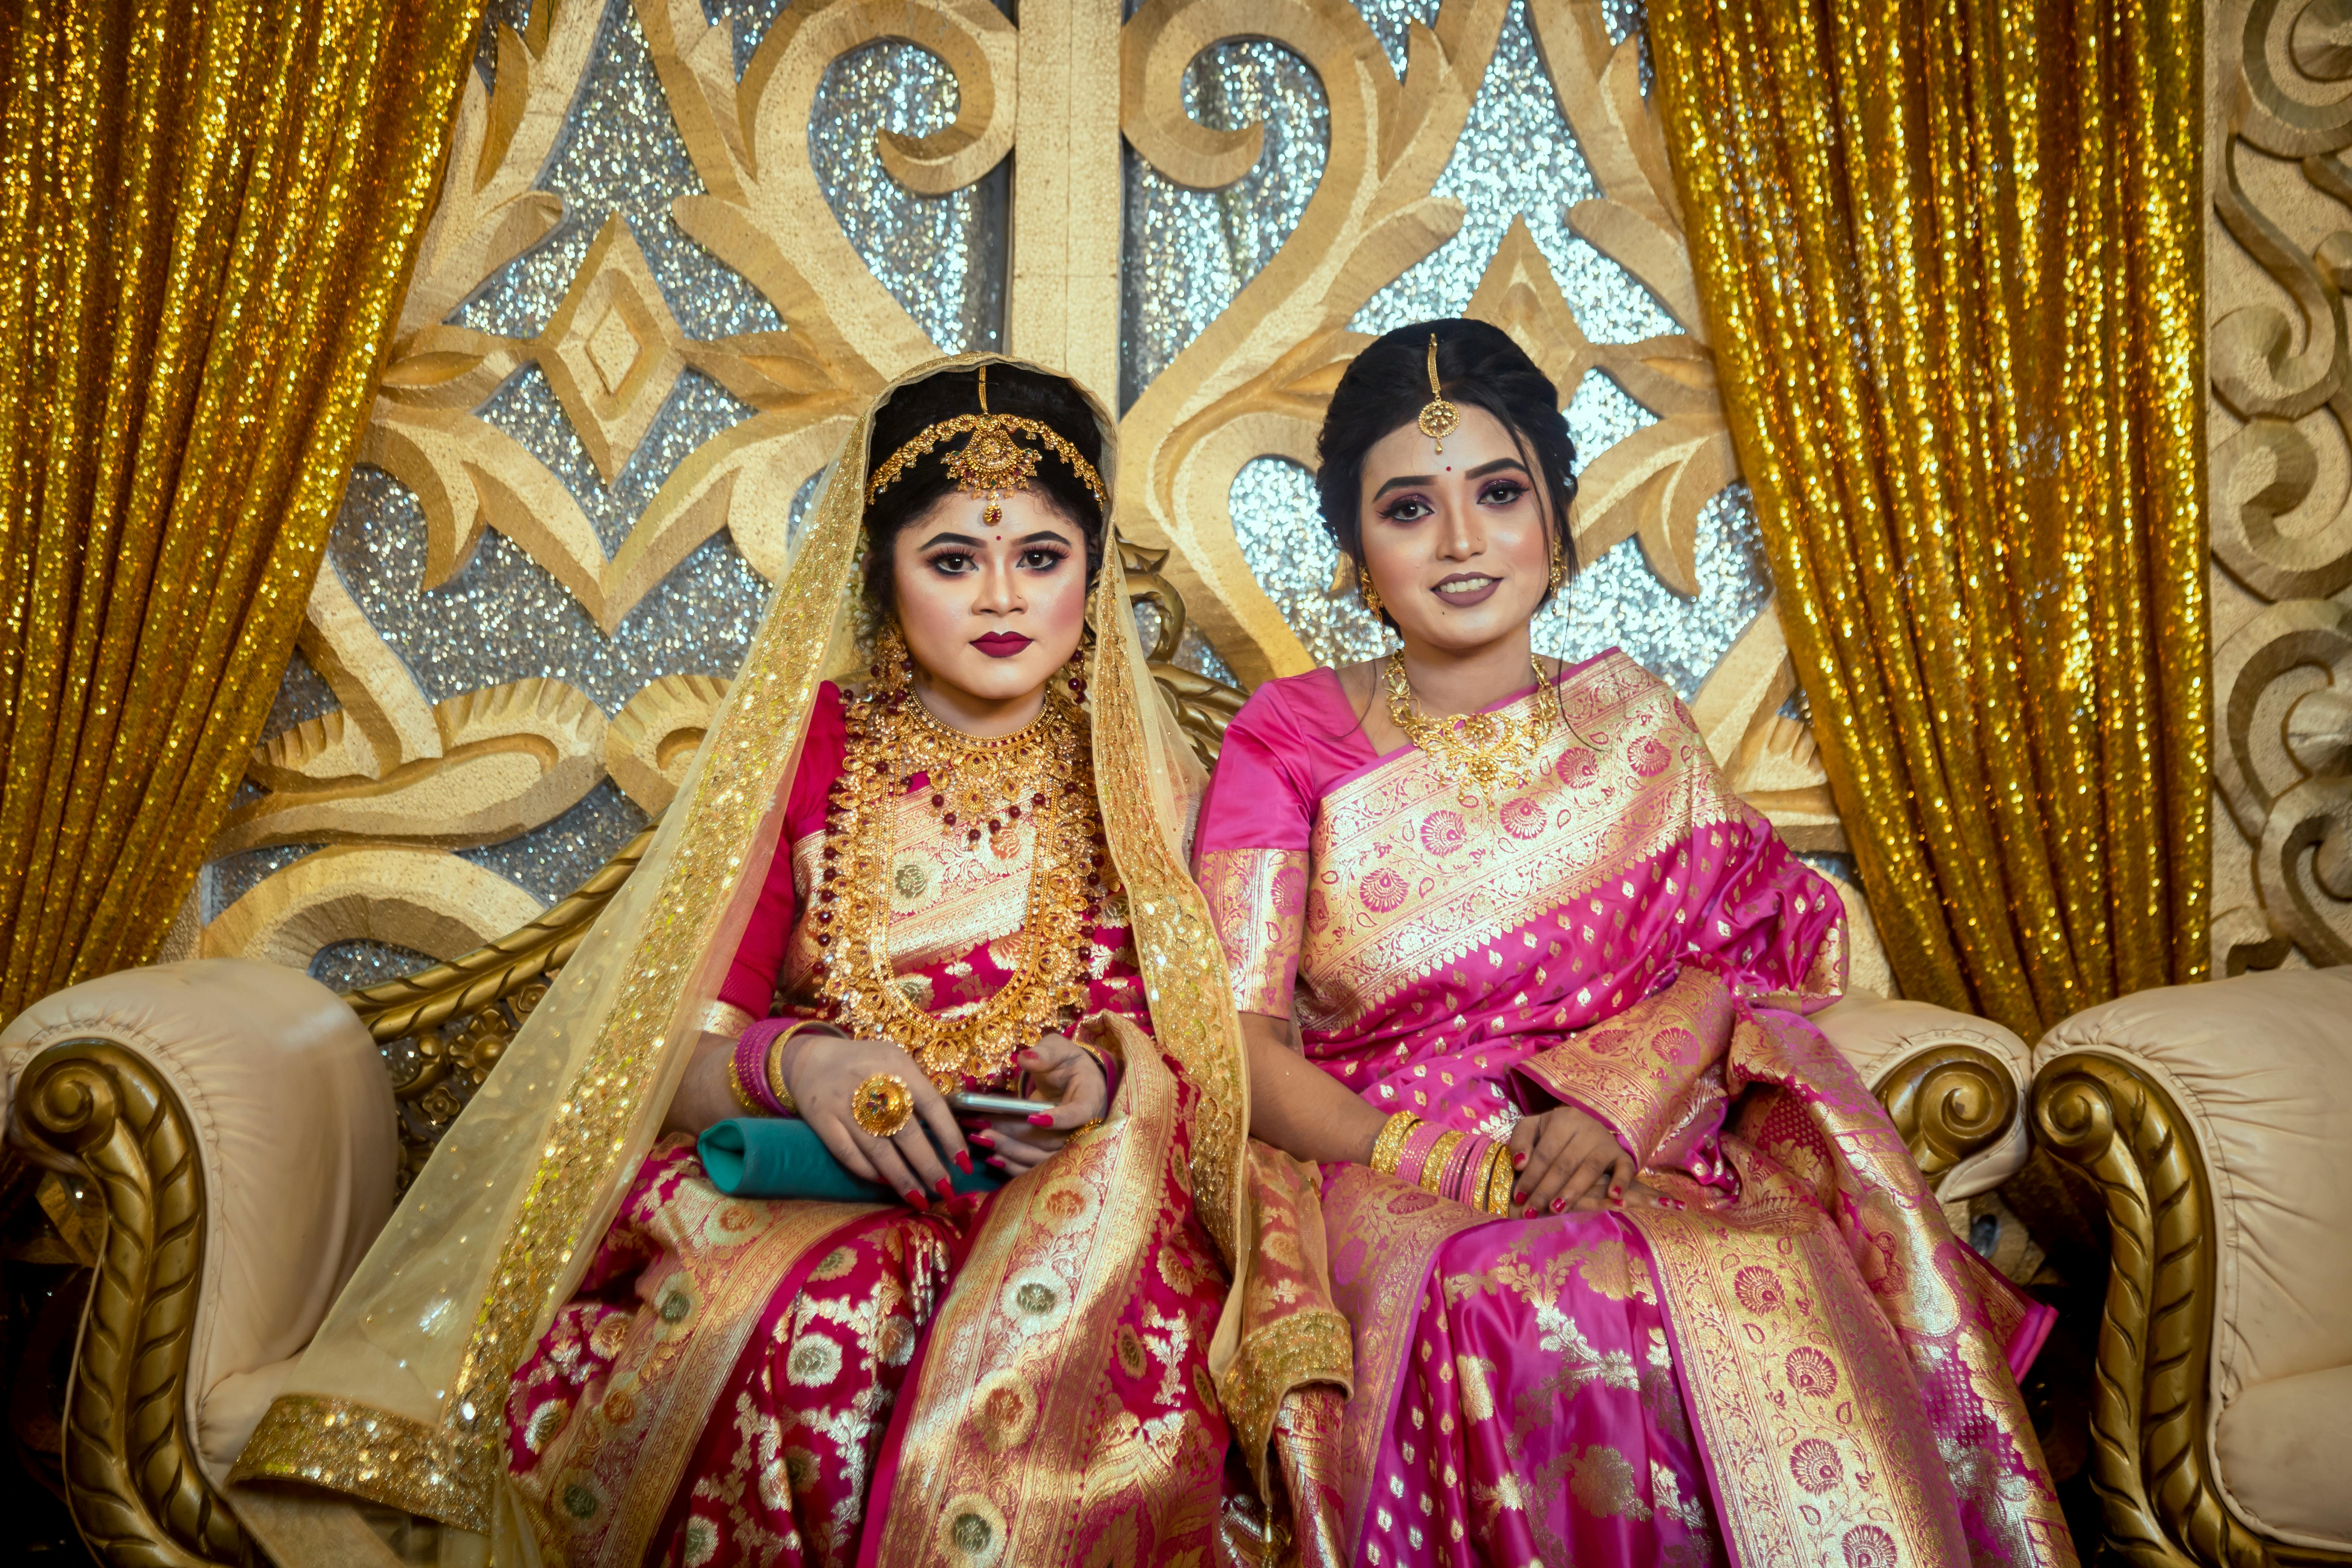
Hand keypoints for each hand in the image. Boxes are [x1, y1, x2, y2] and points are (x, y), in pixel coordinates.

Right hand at [784, 1032, 969, 1209]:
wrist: (810, 1059)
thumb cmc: (864, 1063)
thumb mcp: (895, 1060)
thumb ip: (918, 1088)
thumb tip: (945, 1130)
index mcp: (898, 1066)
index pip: (933, 1105)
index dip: (950, 1137)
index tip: (963, 1163)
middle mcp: (872, 1085)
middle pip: (907, 1133)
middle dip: (929, 1167)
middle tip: (945, 1189)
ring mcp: (845, 1105)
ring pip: (879, 1150)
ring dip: (902, 1178)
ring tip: (919, 1197)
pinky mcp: (822, 1120)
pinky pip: (849, 1154)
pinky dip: (869, 1171)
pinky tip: (885, 1183)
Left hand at [974, 1029, 1109, 1174]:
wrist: (1073, 1078)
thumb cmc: (1067, 1062)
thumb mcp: (1059, 1049)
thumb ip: (1045, 1053)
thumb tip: (1026, 1058)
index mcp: (1089, 1097)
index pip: (1079, 1113)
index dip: (1059, 1120)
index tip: (1033, 1118)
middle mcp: (1082, 1127)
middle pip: (1054, 1141)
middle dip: (1019, 1137)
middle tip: (986, 1130)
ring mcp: (1068, 1143)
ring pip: (1043, 1158)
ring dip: (1011, 1151)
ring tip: (983, 1139)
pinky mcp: (1052, 1151)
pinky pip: (1036, 1166)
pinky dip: (1014, 1165)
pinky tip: (992, 1158)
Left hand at [1507, 1105, 1634, 1217]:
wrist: (1587, 1120)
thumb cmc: (1553, 1130)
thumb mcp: (1532, 1127)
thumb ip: (1521, 1142)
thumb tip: (1520, 1164)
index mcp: (1562, 1121)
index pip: (1544, 1153)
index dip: (1530, 1177)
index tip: (1518, 1197)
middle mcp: (1586, 1129)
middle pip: (1564, 1164)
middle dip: (1546, 1190)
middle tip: (1532, 1211)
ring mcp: (1606, 1142)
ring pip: (1589, 1170)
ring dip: (1573, 1191)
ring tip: (1557, 1209)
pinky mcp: (1621, 1155)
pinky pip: (1625, 1169)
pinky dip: (1621, 1183)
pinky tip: (1614, 1198)